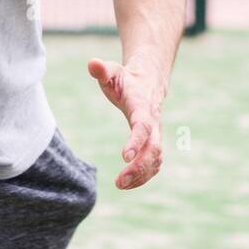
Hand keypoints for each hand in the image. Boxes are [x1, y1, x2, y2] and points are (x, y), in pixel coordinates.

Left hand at [87, 57, 163, 189]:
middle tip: (119, 182)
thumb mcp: (112, 71)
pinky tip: (128, 183)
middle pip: (153, 148)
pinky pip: (155, 163)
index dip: (136, 141)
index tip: (124, 156)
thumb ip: (102, 70)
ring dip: (141, 175)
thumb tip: (92, 63)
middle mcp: (154, 122)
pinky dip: (144, 176)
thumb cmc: (125, 79)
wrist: (149, 81)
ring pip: (156, 158)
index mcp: (142, 107)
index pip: (143, 126)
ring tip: (120, 185)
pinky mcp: (154, 142)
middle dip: (139, 167)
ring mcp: (157, 134)